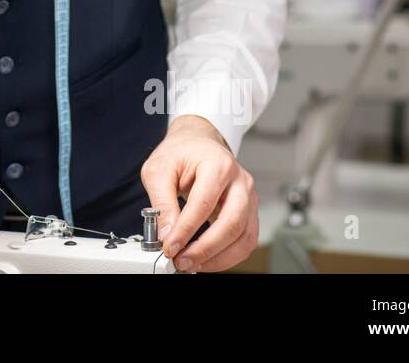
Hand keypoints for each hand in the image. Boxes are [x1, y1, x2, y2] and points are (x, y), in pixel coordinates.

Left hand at [139, 114, 258, 271]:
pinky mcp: (250, 211)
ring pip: (244, 237)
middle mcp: (240, 180)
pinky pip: (246, 240)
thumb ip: (161, 203)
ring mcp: (249, 196)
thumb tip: (166, 235)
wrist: (197, 143)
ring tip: (192, 264)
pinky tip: (207, 259)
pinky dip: (228, 256)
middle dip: (205, 249)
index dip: (186, 230)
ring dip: (218, 257)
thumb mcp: (158, 170)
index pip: (203, 203)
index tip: (169, 247)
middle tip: (182, 260)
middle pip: (232, 223)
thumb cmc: (180, 153)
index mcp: (217, 164)